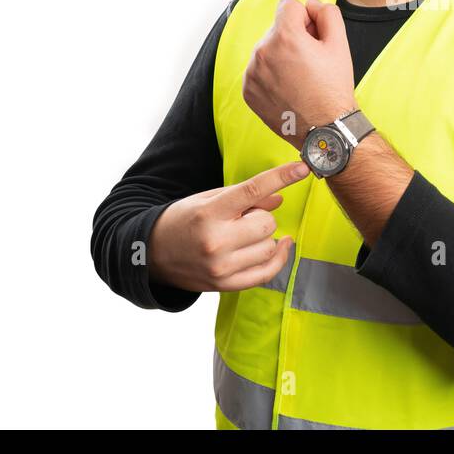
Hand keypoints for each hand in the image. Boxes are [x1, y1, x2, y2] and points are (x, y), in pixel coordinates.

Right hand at [146, 160, 308, 292]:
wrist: (152, 254)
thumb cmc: (182, 221)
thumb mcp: (207, 199)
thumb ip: (244, 198)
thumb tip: (279, 198)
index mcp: (209, 213)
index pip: (253, 190)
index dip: (280, 177)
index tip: (301, 168)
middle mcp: (216, 241)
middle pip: (267, 223)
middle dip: (261, 217)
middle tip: (243, 217)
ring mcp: (222, 267)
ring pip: (270, 247)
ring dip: (265, 238)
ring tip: (243, 235)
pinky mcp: (227, 285)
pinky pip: (268, 272)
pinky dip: (278, 258)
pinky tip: (280, 246)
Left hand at [242, 0, 357, 149]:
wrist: (324, 129)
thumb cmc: (333, 88)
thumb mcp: (340, 45)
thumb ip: (326, 13)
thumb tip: (310, 2)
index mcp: (285, 36)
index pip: (288, 5)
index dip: (305, 18)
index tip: (313, 38)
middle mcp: (262, 51)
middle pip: (277, 28)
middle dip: (293, 38)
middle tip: (311, 63)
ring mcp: (252, 72)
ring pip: (267, 49)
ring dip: (281, 56)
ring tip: (300, 78)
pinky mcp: (247, 90)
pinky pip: (258, 70)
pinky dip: (271, 75)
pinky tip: (288, 89)